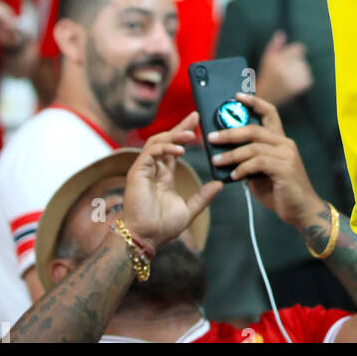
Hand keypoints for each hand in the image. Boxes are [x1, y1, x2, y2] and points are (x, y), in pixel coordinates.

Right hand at [121, 112, 221, 251]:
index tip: (197, 121)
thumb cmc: (162, 227)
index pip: (174, 147)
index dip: (184, 133)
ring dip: (174, 135)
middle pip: (165, 139)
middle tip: (196, 116)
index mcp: (164, 175)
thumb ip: (203, 197)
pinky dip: (165, 148)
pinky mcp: (137, 171)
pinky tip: (180, 150)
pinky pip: (151, 152)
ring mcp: (144, 168)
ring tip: (191, 134)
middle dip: (180, 127)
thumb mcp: (189, 210)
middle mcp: (153, 168)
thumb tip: (219, 184)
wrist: (146, 238)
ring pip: (157, 141)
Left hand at [208, 93, 322, 230]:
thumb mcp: (262, 172)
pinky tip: (234, 176)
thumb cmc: (280, 191)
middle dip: (230, 132)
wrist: (302, 211)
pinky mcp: (285, 169)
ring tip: (216, 160)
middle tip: (211, 137)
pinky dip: (243, 168)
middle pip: (254, 129)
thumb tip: (227, 154)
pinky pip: (258, 163)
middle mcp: (285, 143)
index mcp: (280, 140)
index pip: (269, 112)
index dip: (254, 102)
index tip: (237, 96)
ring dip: (231, 154)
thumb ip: (250, 160)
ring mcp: (286, 155)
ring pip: (253, 146)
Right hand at [255, 30, 312, 105]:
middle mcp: (285, 70)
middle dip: (295, 61)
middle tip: (286, 69)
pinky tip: (294, 82)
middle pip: (301, 58)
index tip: (291, 55)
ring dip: (299, 70)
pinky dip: (303, 79)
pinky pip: (308, 78)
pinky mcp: (298, 88)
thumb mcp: (266, 59)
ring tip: (289, 76)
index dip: (295, 51)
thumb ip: (274, 45)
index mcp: (276, 61)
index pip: (298, 49)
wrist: (265, 98)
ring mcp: (292, 80)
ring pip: (305, 67)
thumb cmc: (266, 76)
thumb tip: (281, 33)